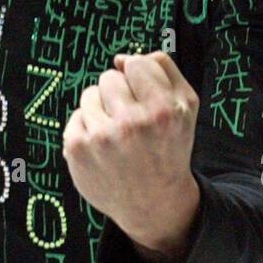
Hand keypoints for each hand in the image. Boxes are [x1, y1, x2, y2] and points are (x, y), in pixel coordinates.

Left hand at [61, 50, 200, 253]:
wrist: (153, 203)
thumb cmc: (168, 148)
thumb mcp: (186, 106)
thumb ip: (162, 68)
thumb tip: (122, 59)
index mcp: (163, 110)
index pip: (137, 63)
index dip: (139, 78)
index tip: (143, 96)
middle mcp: (132, 124)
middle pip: (109, 77)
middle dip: (119, 95)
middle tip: (132, 121)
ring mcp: (101, 137)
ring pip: (89, 94)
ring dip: (101, 110)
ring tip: (117, 135)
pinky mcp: (77, 148)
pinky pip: (75, 116)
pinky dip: (87, 128)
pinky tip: (103, 148)